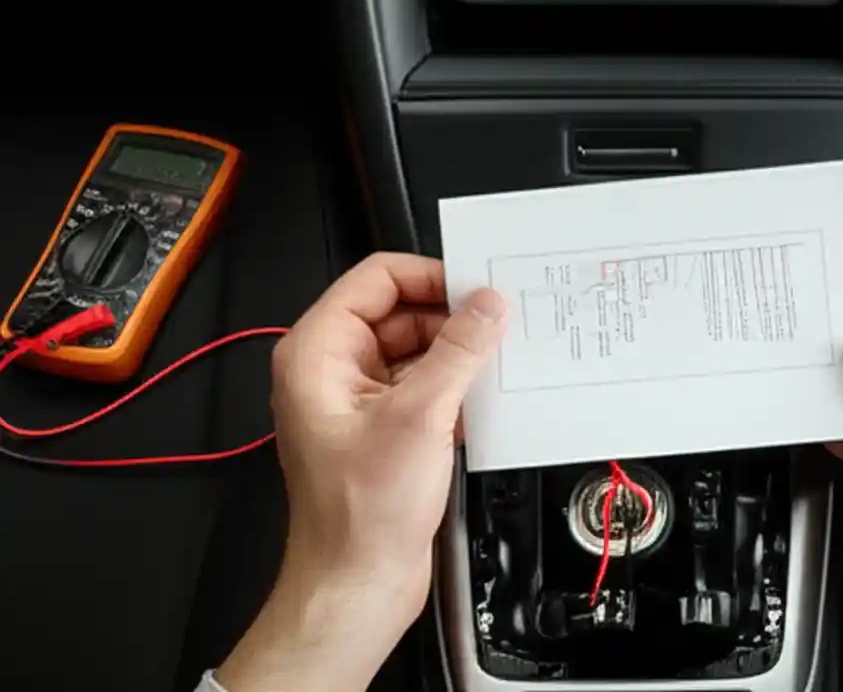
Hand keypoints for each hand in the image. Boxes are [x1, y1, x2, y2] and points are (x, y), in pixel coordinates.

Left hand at [216, 253, 507, 690]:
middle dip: (452, 318)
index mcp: (318, 352)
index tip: (480, 286)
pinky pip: (425, 387)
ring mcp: (360, 401)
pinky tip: (489, 398)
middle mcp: (333, 370)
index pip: (377, 279)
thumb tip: (488, 304)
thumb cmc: (362, 513)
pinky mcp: (385, 429)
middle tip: (503, 322)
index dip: (431, 276)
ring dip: (458, 355)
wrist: (357, 585)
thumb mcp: (420, 417)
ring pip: (417, 350)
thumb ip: (458, 352)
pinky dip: (456, 387)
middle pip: (401, 312)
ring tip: (502, 359)